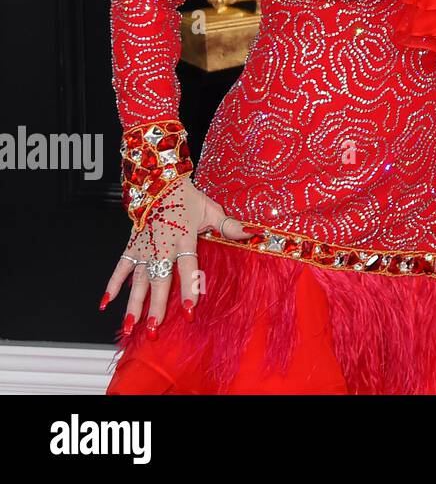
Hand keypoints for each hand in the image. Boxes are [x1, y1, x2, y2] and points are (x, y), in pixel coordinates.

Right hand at [102, 178, 257, 338]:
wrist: (159, 184)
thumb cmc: (187, 199)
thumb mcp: (211, 210)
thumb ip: (229, 226)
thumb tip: (253, 233)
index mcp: (184, 238)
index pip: (188, 267)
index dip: (189, 287)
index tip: (189, 309)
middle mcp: (162, 247)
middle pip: (159, 280)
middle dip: (156, 305)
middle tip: (154, 328)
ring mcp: (144, 249)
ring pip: (137, 280)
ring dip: (134, 304)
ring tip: (131, 326)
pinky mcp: (131, 247)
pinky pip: (120, 268)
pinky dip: (112, 285)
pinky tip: (106, 304)